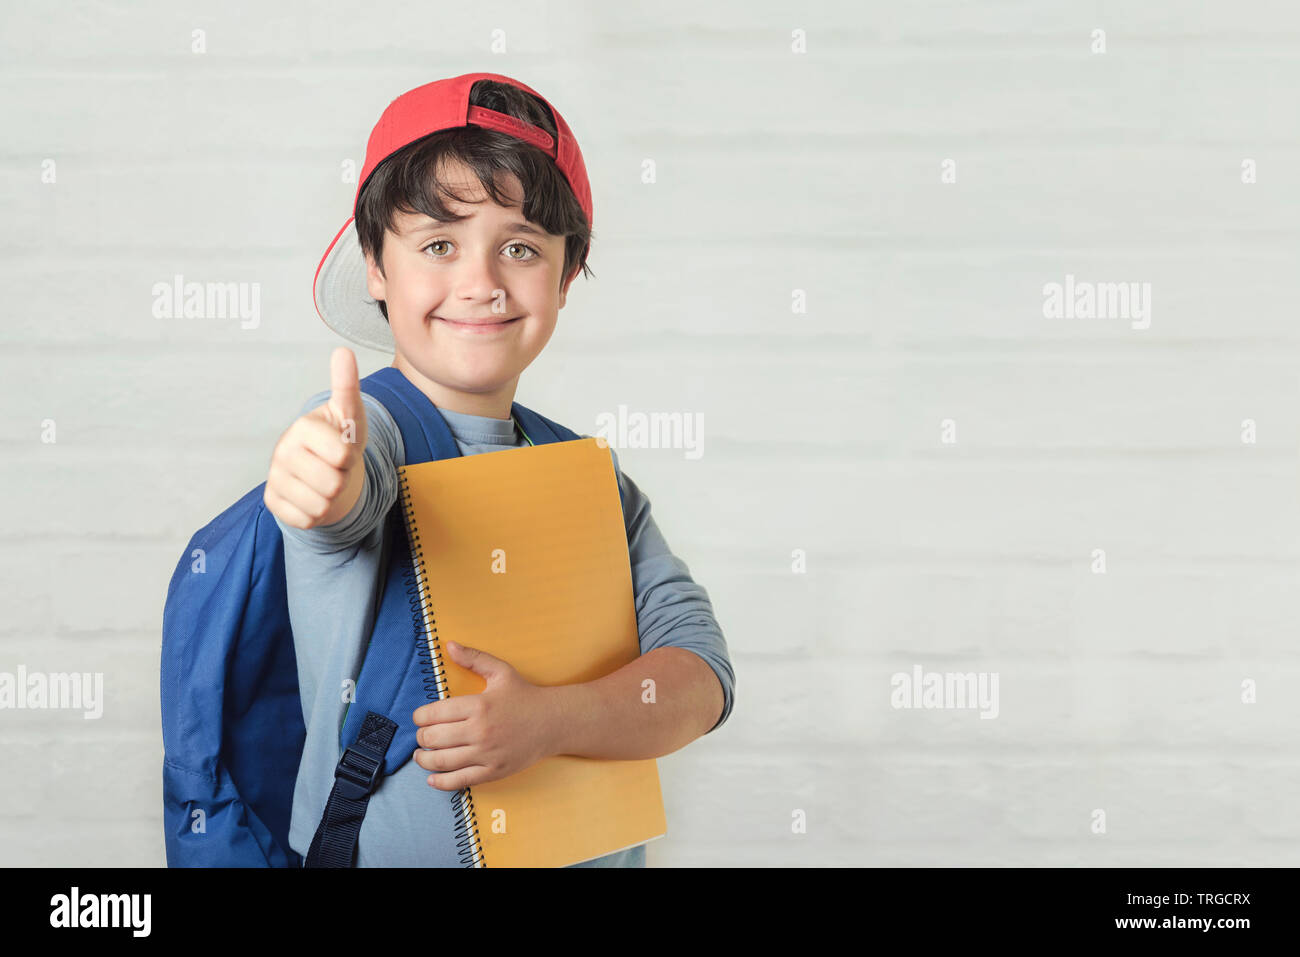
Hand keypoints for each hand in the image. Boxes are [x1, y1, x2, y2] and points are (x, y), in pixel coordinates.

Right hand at [264, 346, 368, 528]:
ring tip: (324, 481)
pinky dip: (315, 514)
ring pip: (321, 505)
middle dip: (342, 480)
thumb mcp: (350, 414)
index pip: (343, 456)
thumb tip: (343, 351)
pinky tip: (311, 496)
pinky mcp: (272, 502)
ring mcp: (275, 477)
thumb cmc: (341, 438)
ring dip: (330, 499)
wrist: (325, 469)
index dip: (351, 457)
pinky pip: (306, 520)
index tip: (343, 448)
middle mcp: (283, 451)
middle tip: (334, 468)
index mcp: (303, 427)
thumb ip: (347, 385)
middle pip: (334, 484)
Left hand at [413, 641, 559, 790]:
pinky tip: (432, 777)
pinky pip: (459, 781)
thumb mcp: (501, 672)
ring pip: (441, 761)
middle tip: (422, 735)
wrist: (554, 722)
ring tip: (421, 755)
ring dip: (424, 759)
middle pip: (433, 738)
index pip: (433, 714)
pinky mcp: (493, 772)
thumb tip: (449, 645)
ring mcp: (487, 754)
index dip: (419, 717)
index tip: (420, 718)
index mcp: (479, 705)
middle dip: (421, 737)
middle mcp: (480, 731)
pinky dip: (440, 782)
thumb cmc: (525, 696)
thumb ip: (473, 658)